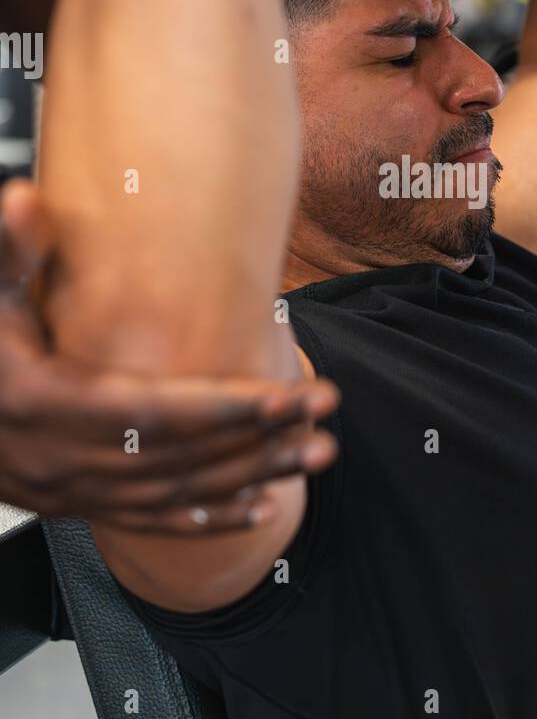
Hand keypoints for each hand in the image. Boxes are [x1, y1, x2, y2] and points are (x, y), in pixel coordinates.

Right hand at [0, 180, 338, 533]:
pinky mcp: (78, 506)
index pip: (156, 412)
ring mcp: (74, 491)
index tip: (284, 396)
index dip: (224, 406)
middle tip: (324, 417)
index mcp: (49, 403)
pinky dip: (209, 518)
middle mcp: (66, 458)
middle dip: (260, 439)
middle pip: (184, 457)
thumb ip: (11, 255)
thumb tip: (22, 197)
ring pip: (180, 493)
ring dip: (253, 475)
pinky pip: (154, 521)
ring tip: (315, 454)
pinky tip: (258, 507)